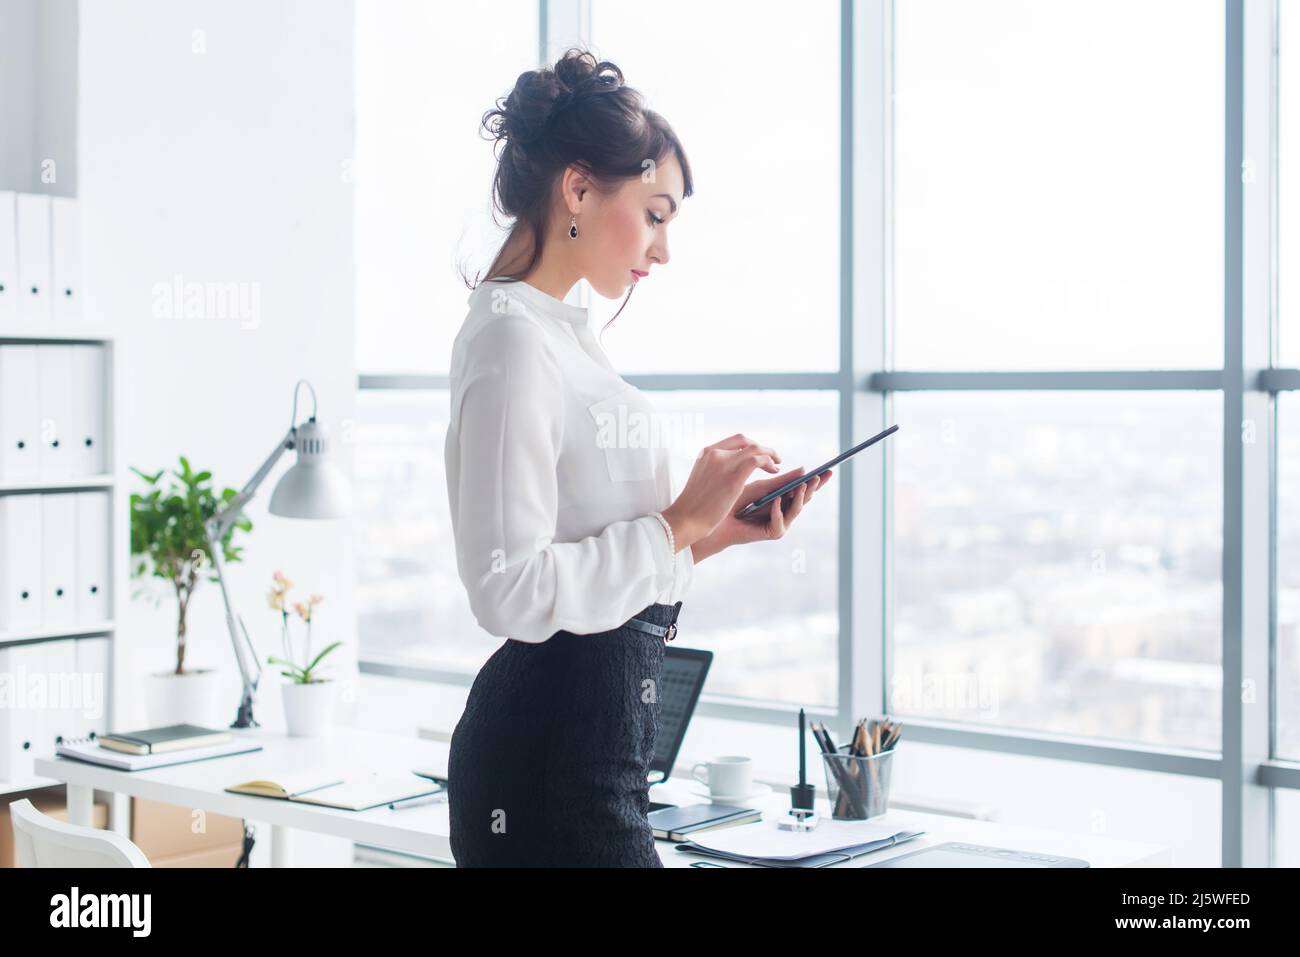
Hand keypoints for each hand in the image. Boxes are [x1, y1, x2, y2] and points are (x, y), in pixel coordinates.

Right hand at [662, 434, 781, 547]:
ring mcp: (724, 463)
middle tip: (773, 458)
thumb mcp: (701, 479)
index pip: (734, 440)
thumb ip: (714, 470)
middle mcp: (714, 453)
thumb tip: (727, 473)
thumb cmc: (693, 506)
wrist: (685, 518)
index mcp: (706, 453)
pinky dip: (769, 463)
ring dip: (770, 455)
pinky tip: (774, 471)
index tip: (758, 454)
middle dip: (762, 448)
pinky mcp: (733, 477)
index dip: (750, 445)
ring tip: (777, 464)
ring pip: (755, 449)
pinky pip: (758, 460)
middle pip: (746, 441)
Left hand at [692, 466, 832, 559]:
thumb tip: (803, 469)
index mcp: (780, 496)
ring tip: (801, 486)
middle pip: (804, 499)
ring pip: (795, 511)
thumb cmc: (731, 500)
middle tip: (821, 476)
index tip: (828, 469)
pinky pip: (779, 524)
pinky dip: (777, 512)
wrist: (712, 519)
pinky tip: (774, 501)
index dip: (815, 479)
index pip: (802, 487)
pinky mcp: (768, 533)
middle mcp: (782, 509)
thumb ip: (780, 480)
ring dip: (799, 498)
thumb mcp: (758, 486)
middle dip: (813, 487)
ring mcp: (777, 521)